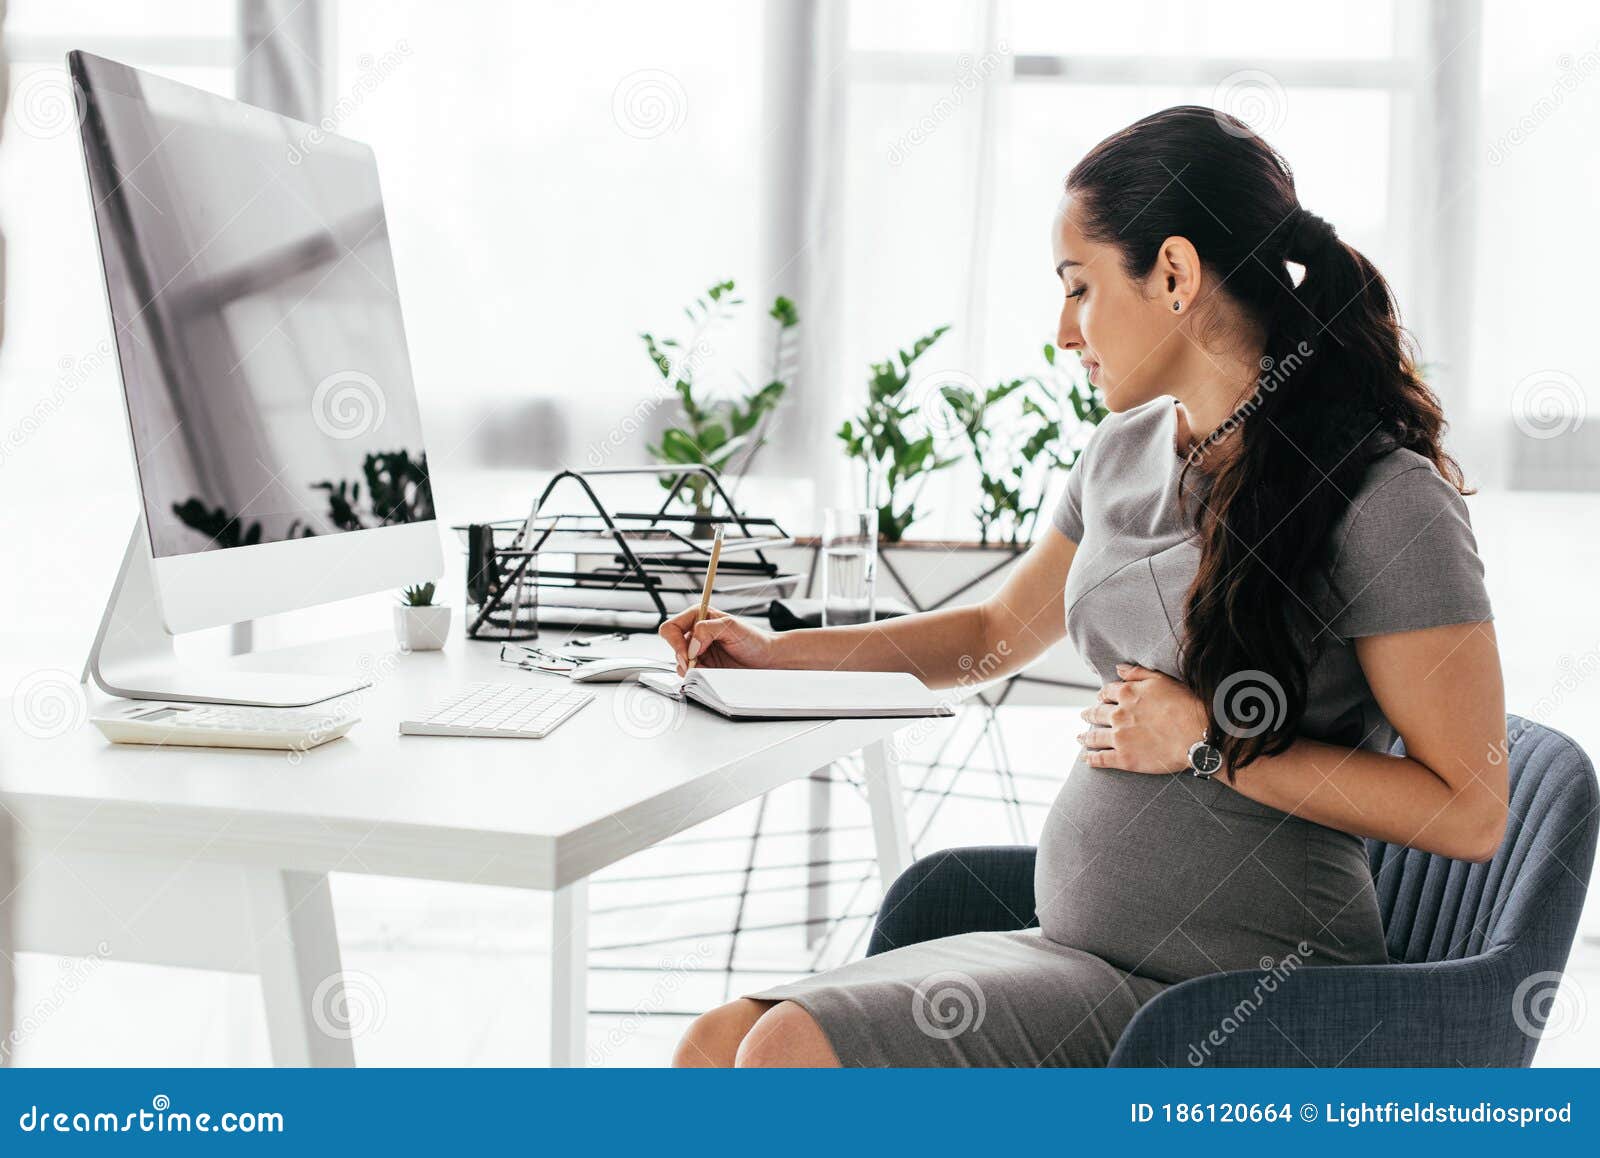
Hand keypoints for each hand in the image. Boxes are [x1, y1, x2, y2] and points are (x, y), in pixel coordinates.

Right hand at [658, 606, 777, 675]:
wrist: (767, 660)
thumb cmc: (754, 640)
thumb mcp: (732, 627)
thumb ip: (707, 630)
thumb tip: (691, 645)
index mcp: (699, 616)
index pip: (672, 627)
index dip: (675, 642)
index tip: (688, 654)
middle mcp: (696, 633)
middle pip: (672, 646)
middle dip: (682, 657)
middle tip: (697, 664)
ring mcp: (699, 651)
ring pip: (679, 663)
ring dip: (690, 668)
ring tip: (710, 668)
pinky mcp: (704, 667)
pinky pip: (689, 674)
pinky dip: (697, 676)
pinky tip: (711, 673)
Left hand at [1076, 662, 1208, 773]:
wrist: (1197, 736)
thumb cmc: (1185, 705)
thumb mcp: (1162, 680)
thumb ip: (1138, 673)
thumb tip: (1118, 668)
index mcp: (1127, 693)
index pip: (1106, 692)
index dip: (1102, 696)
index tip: (1100, 699)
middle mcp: (1118, 714)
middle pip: (1096, 713)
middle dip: (1089, 714)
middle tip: (1084, 716)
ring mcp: (1119, 737)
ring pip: (1094, 737)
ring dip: (1085, 737)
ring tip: (1080, 738)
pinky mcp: (1124, 758)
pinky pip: (1101, 759)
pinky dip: (1091, 759)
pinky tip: (1086, 759)